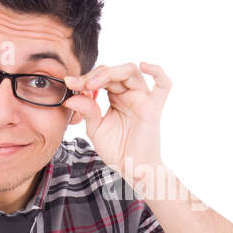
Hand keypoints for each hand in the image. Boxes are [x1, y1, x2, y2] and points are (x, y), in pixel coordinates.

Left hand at [62, 62, 169, 176]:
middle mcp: (130, 94)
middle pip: (115, 71)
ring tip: (92, 84)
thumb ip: (86, 111)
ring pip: (131, 72)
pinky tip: (144, 65)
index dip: (85, 78)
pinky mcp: (154, 108)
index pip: (102, 77)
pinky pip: (164, 85)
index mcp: (116, 96)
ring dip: (110, 73)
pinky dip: (157, 72)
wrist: (130, 167)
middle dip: (94, 75)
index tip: (69, 83)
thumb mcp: (95, 128)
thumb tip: (70, 98)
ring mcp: (143, 99)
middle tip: (78, 84)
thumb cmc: (116, 148)